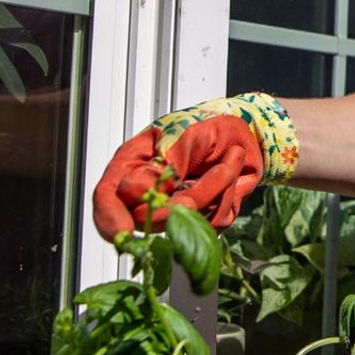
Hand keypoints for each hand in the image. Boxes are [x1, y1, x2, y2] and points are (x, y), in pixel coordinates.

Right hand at [92, 92, 297, 238]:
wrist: (247, 133)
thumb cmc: (210, 123)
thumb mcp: (187, 132)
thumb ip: (166, 161)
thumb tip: (147, 190)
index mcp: (133, 164)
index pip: (108, 197)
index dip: (110, 218)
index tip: (123, 231)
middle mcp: (148, 190)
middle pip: (150, 218)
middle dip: (190, 199)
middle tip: (221, 171)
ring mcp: (173, 208)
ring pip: (185, 223)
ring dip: (218, 190)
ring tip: (231, 159)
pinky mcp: (200, 221)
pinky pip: (212, 223)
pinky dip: (229, 196)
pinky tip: (232, 173)